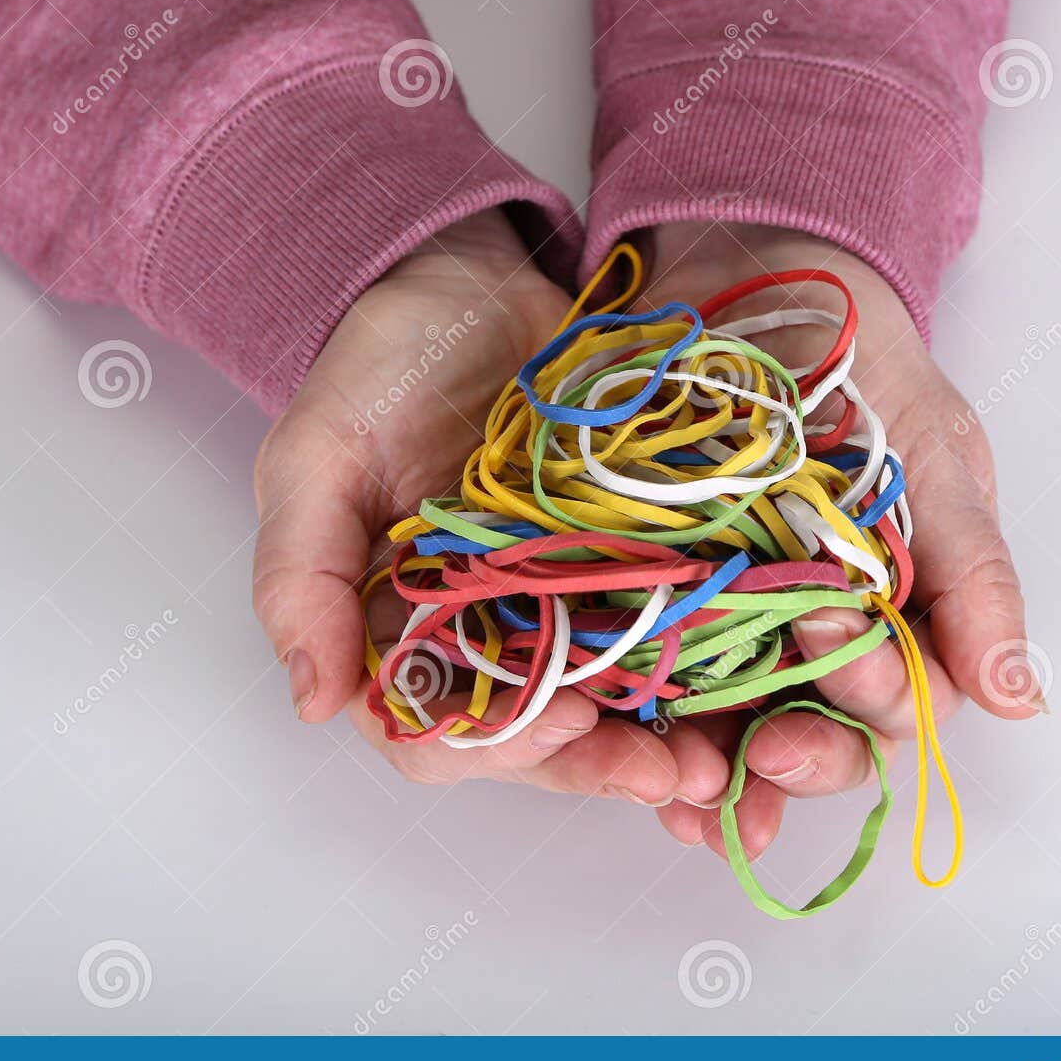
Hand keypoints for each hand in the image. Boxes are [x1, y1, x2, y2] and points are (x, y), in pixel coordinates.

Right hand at [252, 210, 731, 807]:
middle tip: (670, 775)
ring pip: (617, 702)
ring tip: (721, 758)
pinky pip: (672, 629)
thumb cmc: (378, 369)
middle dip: (604, 764)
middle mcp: (486, 637)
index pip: (439, 732)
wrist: (467, 285)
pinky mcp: (632, 561)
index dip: (501, 743)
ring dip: (667, 739)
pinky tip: (758, 681)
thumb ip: (302, 575)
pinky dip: (710, 666)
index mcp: (403, 633)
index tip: (564, 720)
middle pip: (543, 736)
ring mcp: (564, 603)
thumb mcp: (315, 459)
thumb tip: (312, 701)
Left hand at [626, 223, 1039, 862]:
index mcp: (897, 603)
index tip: (820, 663)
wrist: (750, 272)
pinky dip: (640, 722)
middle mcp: (813, 623)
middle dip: (792, 757)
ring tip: (686, 802)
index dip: (866, 706)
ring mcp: (729, 610)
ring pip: (728, 719)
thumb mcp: (932, 454)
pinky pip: (648, 670)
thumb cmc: (861, 361)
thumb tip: (1022, 697)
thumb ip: (971, 573)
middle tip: (758, 759)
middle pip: (812, 726)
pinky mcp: (652, 586)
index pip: (896, 696)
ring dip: (713, 771)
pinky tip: (622, 757)